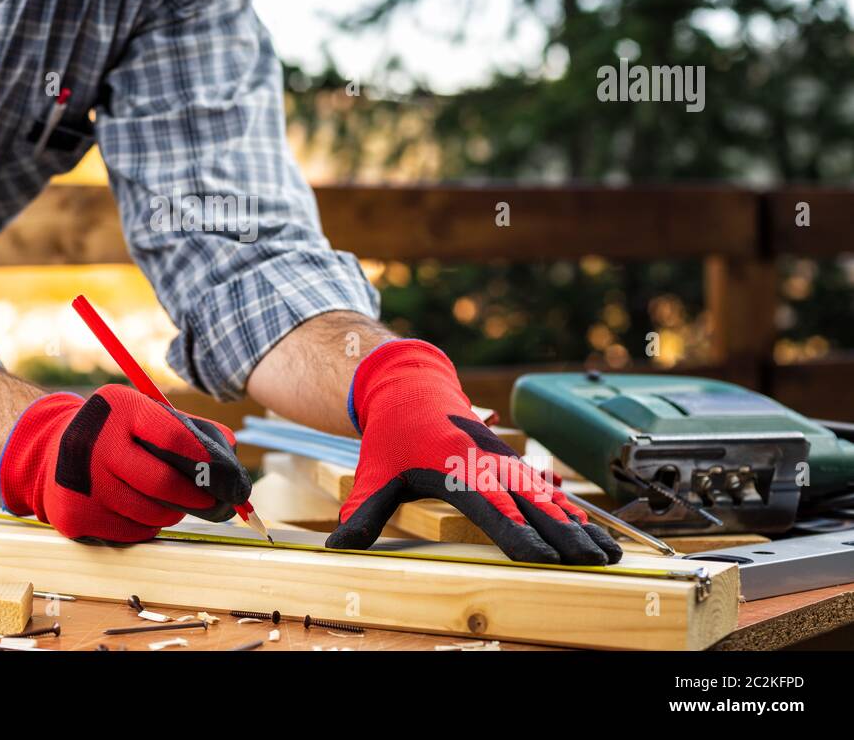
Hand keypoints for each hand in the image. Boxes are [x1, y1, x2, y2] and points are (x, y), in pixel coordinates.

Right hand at [0, 385, 250, 541]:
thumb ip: (189, 429)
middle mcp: (92, 442)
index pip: (174, 438)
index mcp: (117, 407)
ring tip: (174, 503)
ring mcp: (80, 482)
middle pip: (164, 483)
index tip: (230, 480)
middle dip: (199, 498)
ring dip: (173, 513)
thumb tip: (231, 448)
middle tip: (215, 503)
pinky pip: (131, 532)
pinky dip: (147, 526)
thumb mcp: (145, 416)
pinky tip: (140, 510)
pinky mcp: (74, 515)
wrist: (51, 454)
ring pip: (151, 513)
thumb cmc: (115, 434)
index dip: (208, 463)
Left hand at [327, 340, 623, 564]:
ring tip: (609, 553)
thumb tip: (338, 548)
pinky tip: (598, 532)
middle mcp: (485, 462)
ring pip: (547, 496)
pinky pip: (548, 488)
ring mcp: (502, 460)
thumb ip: (363, 513)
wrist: (409, 386)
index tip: (543, 558)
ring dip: (579, 525)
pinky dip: (574, 510)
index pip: (491, 508)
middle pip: (531, 504)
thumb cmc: (391, 435)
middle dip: (564, 535)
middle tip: (593, 562)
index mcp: (454, 468)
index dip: (518, 534)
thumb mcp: (373, 472)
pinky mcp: (511, 461)